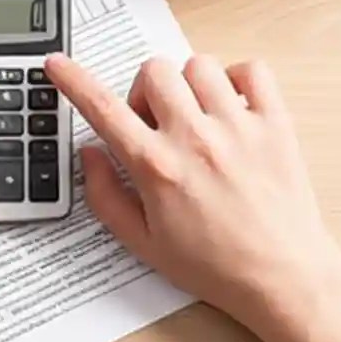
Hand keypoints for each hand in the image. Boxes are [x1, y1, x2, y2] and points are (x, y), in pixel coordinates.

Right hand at [45, 53, 338, 330]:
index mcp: (156, 167)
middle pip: (153, 71)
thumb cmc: (216, 266)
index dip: (73, 80)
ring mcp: (238, 127)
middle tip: (155, 121)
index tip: (58, 64)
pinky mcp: (274, 124)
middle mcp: (194, 139)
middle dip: (145, 90)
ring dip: (189, 85)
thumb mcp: (143, 244)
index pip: (102, 108)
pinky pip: (252, 70)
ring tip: (198, 116)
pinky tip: (232, 107)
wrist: (282, 277)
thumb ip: (105, 196)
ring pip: (199, 64)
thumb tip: (90, 154)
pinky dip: (239, 79)